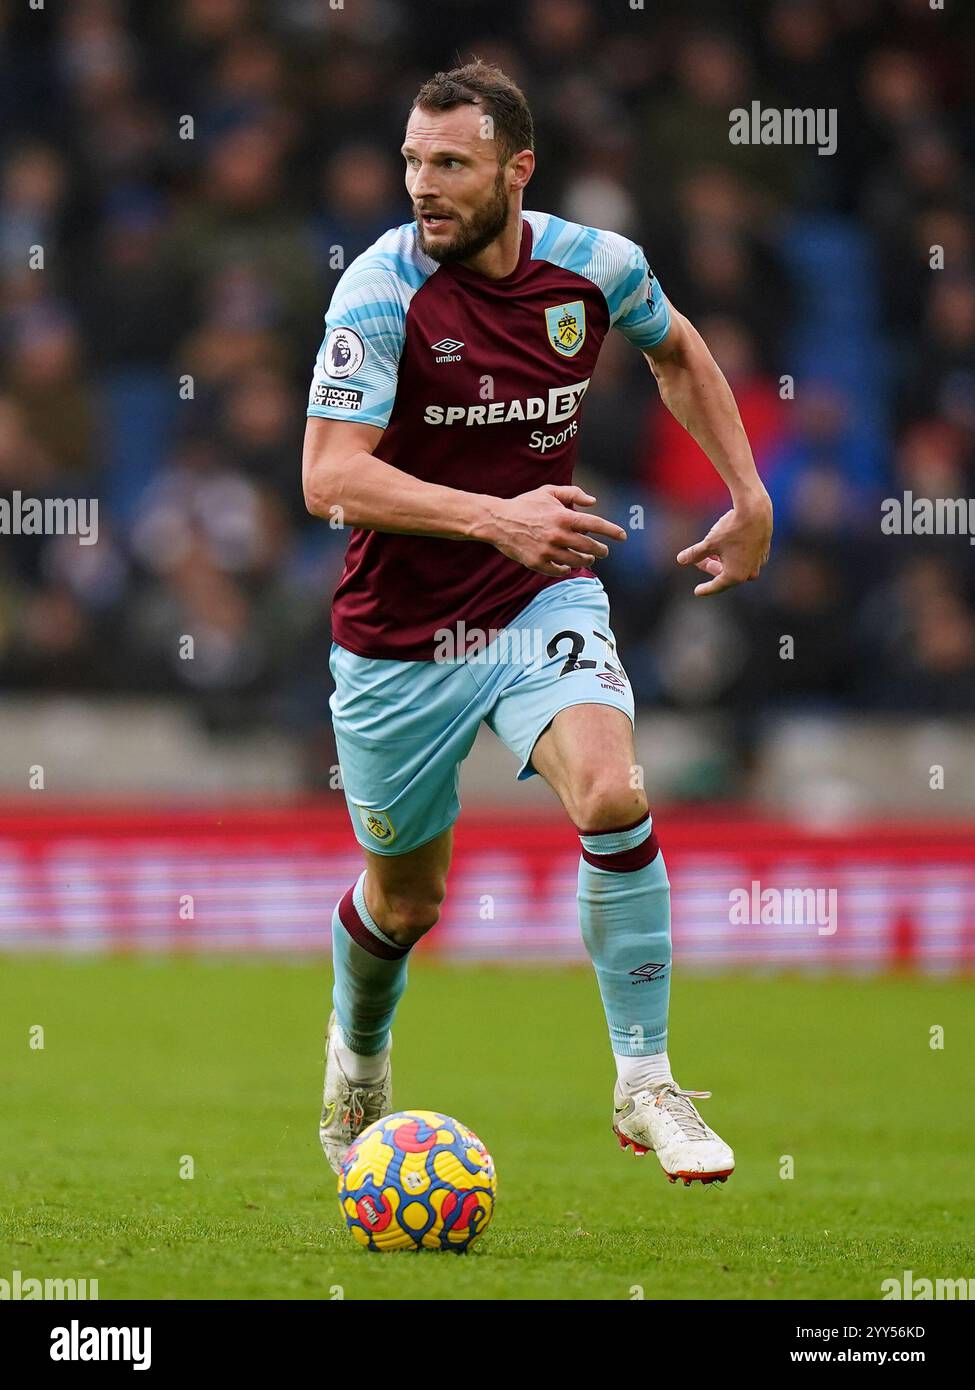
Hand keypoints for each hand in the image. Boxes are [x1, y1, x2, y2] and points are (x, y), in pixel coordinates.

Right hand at [490, 485, 626, 576]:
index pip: (596, 525)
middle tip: (603, 552)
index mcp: (564, 516)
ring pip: (576, 562)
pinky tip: (568, 566)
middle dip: (600, 551)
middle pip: (590, 547)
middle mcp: (559, 535)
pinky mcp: (537, 563)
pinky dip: (566, 569)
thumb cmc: (525, 505)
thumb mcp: (548, 491)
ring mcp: (548, 551)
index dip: (612, 531)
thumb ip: (573, 493)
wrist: (498, 521)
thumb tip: (593, 501)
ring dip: (585, 561)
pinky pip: (559, 571)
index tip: (623, 536)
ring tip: (587, 559)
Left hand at [677, 495, 772, 595]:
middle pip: (726, 575)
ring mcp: (758, 563)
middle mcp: (749, 573)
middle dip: (711, 567)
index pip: (717, 586)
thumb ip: (695, 554)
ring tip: (712, 551)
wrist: (755, 511)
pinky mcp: (763, 552)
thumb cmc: (732, 529)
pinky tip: (727, 546)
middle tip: (698, 560)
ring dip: (722, 561)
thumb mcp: (709, 543)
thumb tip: (680, 560)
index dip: (705, 589)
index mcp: (736, 575)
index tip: (697, 591)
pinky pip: (746, 559)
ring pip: (736, 566)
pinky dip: (735, 556)